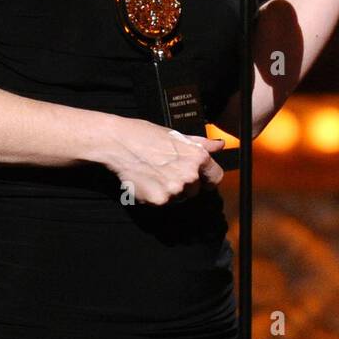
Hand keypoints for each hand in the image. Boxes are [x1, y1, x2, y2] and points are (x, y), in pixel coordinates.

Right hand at [104, 117, 225, 205]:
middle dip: (185, 184)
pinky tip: (147, 181)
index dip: (208, 178)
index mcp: (198, 157)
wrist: (118, 143)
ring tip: (155, 174)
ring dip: (171, 191)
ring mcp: (175, 189)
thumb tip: (220, 145)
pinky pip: (163, 202)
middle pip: (196, 190)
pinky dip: (155, 196)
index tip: (201, 178)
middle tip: (167, 171)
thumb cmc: (146, 136)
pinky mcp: (159, 200)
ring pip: (179, 198)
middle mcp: (190, 175)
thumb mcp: (177, 136)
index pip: (216, 177)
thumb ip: (201, 144)